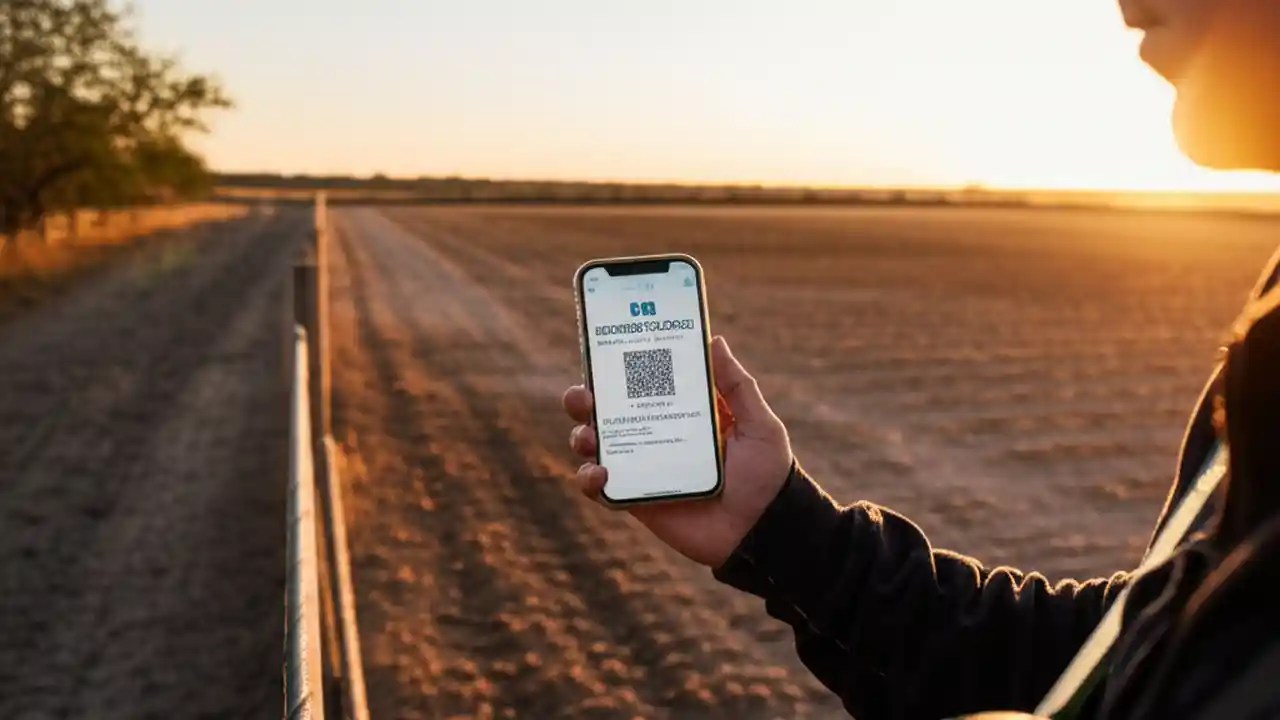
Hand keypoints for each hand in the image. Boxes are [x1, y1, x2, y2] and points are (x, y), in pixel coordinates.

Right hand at [563, 336, 792, 566]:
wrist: (763, 532)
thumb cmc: (766, 475)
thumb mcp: (759, 424)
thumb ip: (737, 385)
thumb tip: (714, 340)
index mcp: (681, 412)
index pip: (641, 383)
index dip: (617, 367)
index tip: (603, 351)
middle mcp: (656, 436)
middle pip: (608, 411)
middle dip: (584, 399)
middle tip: (583, 395)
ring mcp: (644, 468)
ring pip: (597, 446)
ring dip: (581, 436)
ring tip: (589, 436)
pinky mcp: (638, 500)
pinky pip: (602, 489)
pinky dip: (589, 479)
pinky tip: (599, 471)